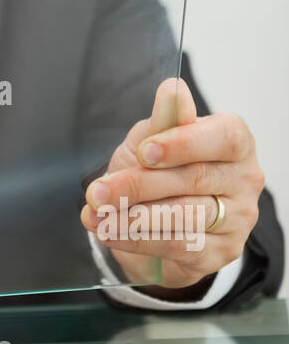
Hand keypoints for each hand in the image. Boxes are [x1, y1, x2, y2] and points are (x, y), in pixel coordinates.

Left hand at [80, 77, 265, 287]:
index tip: (144, 151)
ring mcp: (238, 219)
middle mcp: (245, 180)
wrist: (151, 220)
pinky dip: (137, 240)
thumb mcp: (152, 140)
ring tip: (98, 215)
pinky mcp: (221, 253)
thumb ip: (163, 120)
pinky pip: (178, 246)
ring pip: (185, 217)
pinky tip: (111, 233)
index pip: (224, 138)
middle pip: (195, 179)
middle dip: (139, 185)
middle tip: (98, 191)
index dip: (184, 143)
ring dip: (133, 217)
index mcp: (235, 142)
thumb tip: (172, 90)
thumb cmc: (158, 170)